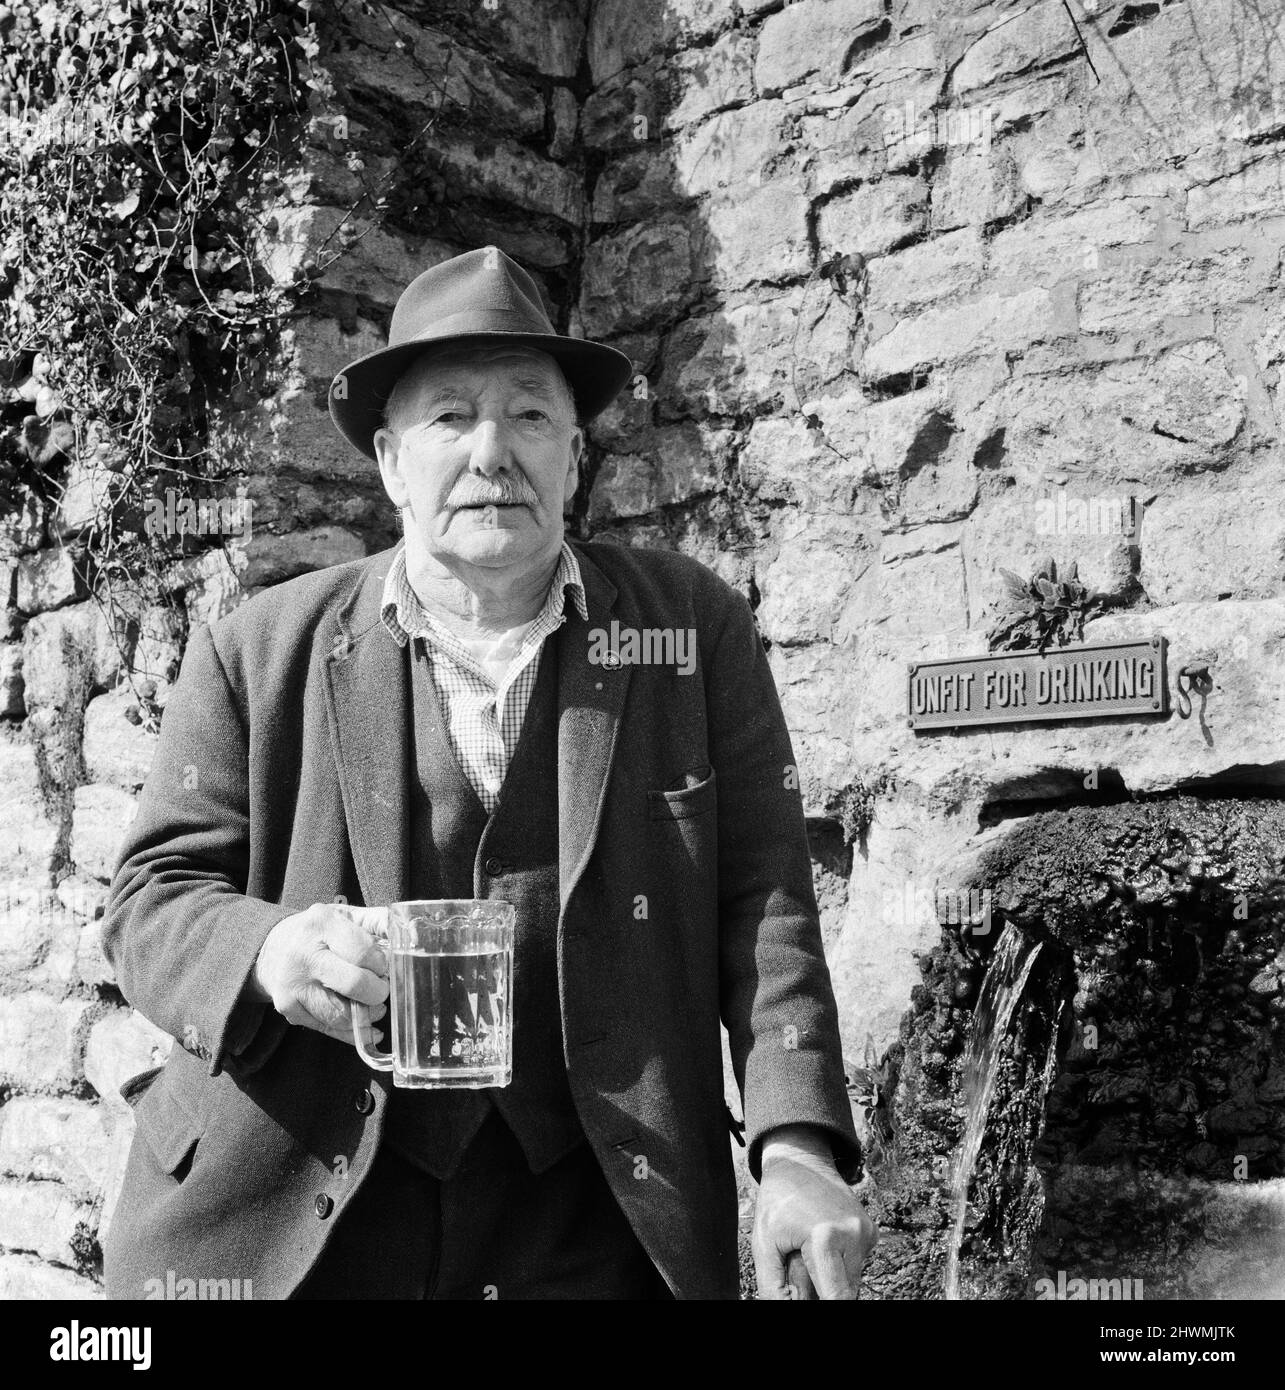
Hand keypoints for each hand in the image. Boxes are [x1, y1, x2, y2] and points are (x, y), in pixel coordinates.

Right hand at [248, 903, 388, 1046]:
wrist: (270, 950)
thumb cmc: (318, 932)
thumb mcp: (345, 915)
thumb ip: (379, 922)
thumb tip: (413, 935)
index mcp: (321, 924)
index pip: (364, 952)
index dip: (382, 964)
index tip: (384, 966)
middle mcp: (304, 956)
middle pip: (354, 985)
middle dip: (378, 991)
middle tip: (381, 988)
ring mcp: (294, 986)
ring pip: (342, 1014)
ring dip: (367, 1014)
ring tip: (373, 1004)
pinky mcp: (289, 1011)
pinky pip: (330, 1030)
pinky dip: (354, 1032)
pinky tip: (368, 1027)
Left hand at [753, 1125, 877, 1299]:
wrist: (799, 1160)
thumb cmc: (778, 1198)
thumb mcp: (763, 1242)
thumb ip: (772, 1286)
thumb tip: (784, 1308)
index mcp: (826, 1238)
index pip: (837, 1298)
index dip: (824, 1305)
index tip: (809, 1298)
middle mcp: (854, 1235)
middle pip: (845, 1292)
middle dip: (824, 1290)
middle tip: (802, 1267)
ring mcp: (865, 1232)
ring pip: (852, 1280)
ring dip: (832, 1276)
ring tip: (809, 1252)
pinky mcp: (870, 1230)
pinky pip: (857, 1262)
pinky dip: (841, 1263)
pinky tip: (822, 1244)